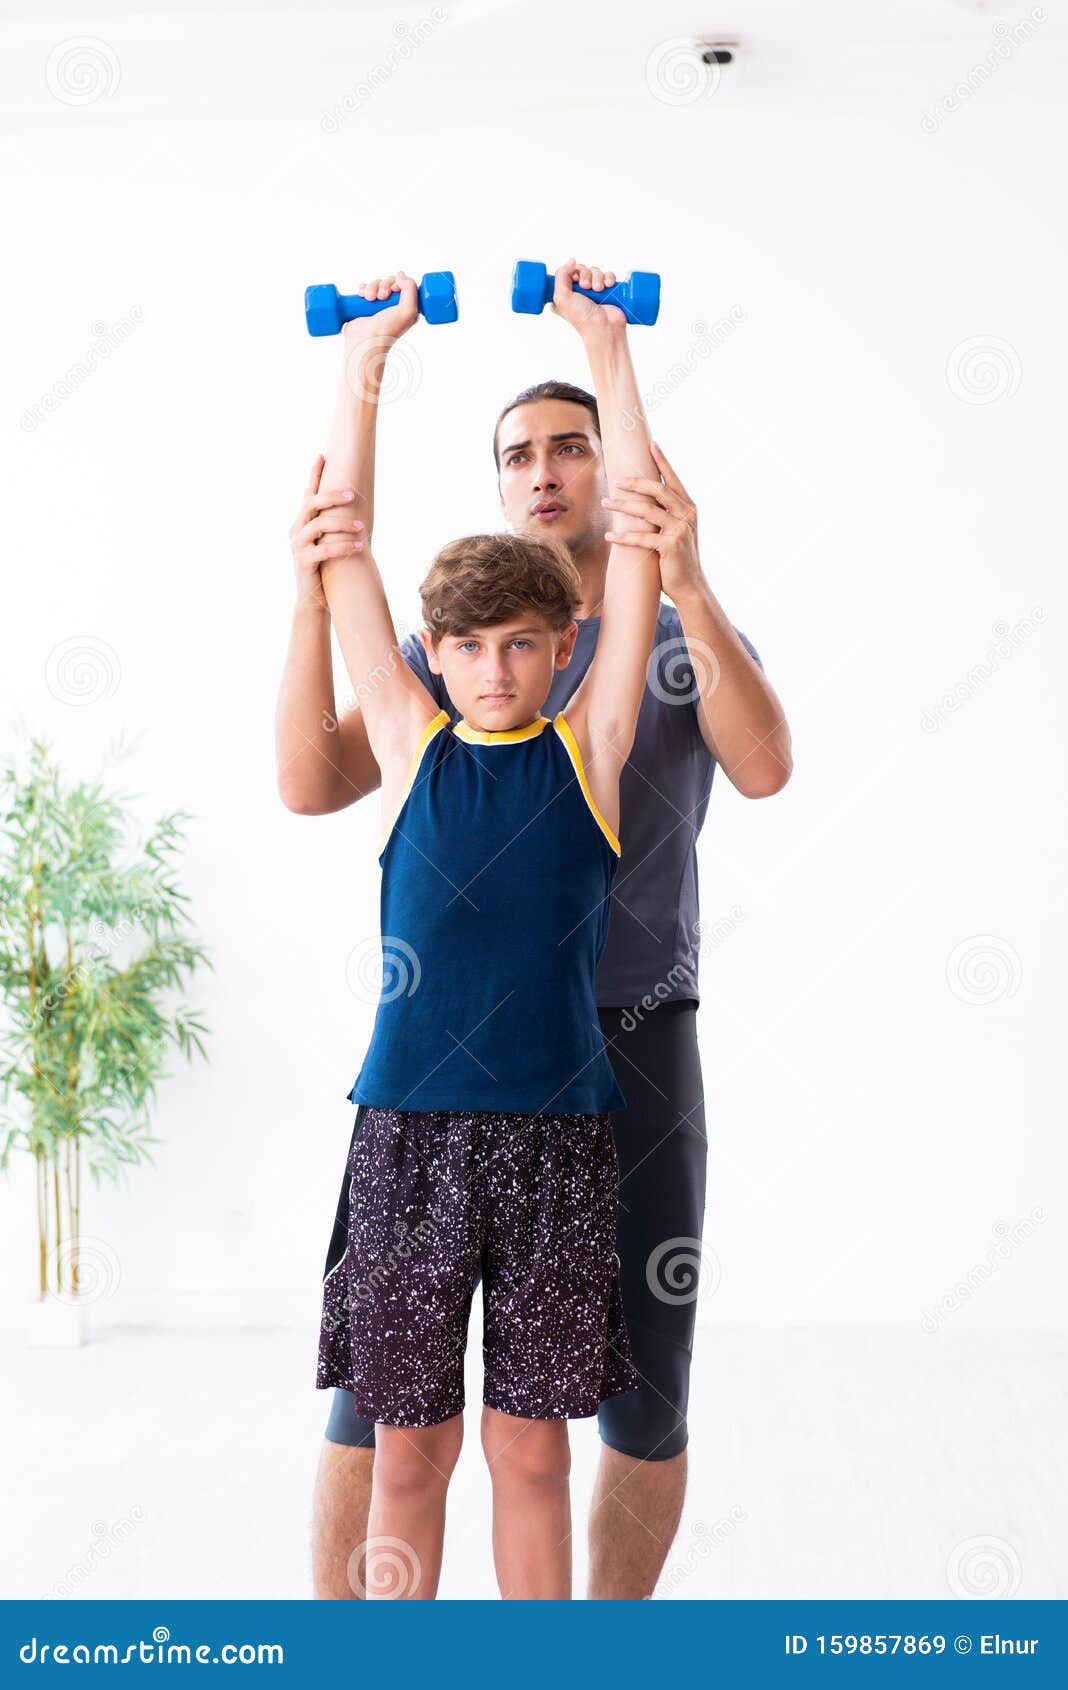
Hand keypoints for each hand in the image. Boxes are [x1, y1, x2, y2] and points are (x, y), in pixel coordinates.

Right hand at [289, 455, 364, 609]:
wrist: (313, 600)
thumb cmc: (324, 568)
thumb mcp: (327, 542)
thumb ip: (332, 525)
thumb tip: (353, 505)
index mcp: (300, 523)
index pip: (307, 494)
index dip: (314, 474)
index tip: (322, 455)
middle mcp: (295, 531)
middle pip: (311, 504)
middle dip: (332, 496)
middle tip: (353, 494)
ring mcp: (298, 546)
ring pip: (319, 525)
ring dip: (343, 524)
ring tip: (362, 527)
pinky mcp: (304, 562)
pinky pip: (325, 549)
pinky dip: (344, 546)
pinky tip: (360, 546)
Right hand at [340, 269, 419, 351]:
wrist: (366, 340)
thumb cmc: (388, 329)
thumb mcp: (408, 310)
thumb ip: (410, 288)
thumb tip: (400, 274)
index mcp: (406, 308)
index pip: (404, 285)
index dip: (398, 283)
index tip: (394, 290)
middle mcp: (393, 306)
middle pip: (389, 282)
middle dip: (383, 285)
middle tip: (381, 297)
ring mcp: (378, 306)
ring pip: (376, 283)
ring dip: (371, 287)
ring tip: (369, 299)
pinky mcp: (365, 306)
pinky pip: (365, 288)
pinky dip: (363, 289)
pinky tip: (362, 296)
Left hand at [550, 256, 626, 336]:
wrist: (603, 328)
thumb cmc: (581, 317)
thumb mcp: (561, 297)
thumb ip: (561, 275)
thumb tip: (571, 260)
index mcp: (565, 294)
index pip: (568, 271)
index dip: (573, 272)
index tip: (575, 281)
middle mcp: (579, 292)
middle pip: (582, 269)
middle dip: (586, 275)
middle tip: (587, 287)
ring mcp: (594, 292)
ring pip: (595, 271)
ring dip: (598, 278)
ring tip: (599, 290)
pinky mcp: (608, 291)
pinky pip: (608, 275)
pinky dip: (609, 278)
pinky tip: (609, 286)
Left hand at [600, 441, 701, 601]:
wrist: (691, 586)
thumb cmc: (678, 559)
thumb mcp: (677, 531)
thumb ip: (667, 514)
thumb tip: (646, 499)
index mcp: (689, 507)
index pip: (673, 479)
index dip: (662, 460)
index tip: (651, 443)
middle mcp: (687, 515)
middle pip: (658, 489)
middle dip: (634, 482)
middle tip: (615, 481)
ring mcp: (679, 530)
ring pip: (647, 511)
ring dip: (623, 506)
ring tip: (605, 503)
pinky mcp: (670, 546)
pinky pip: (641, 538)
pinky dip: (623, 537)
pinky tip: (609, 536)